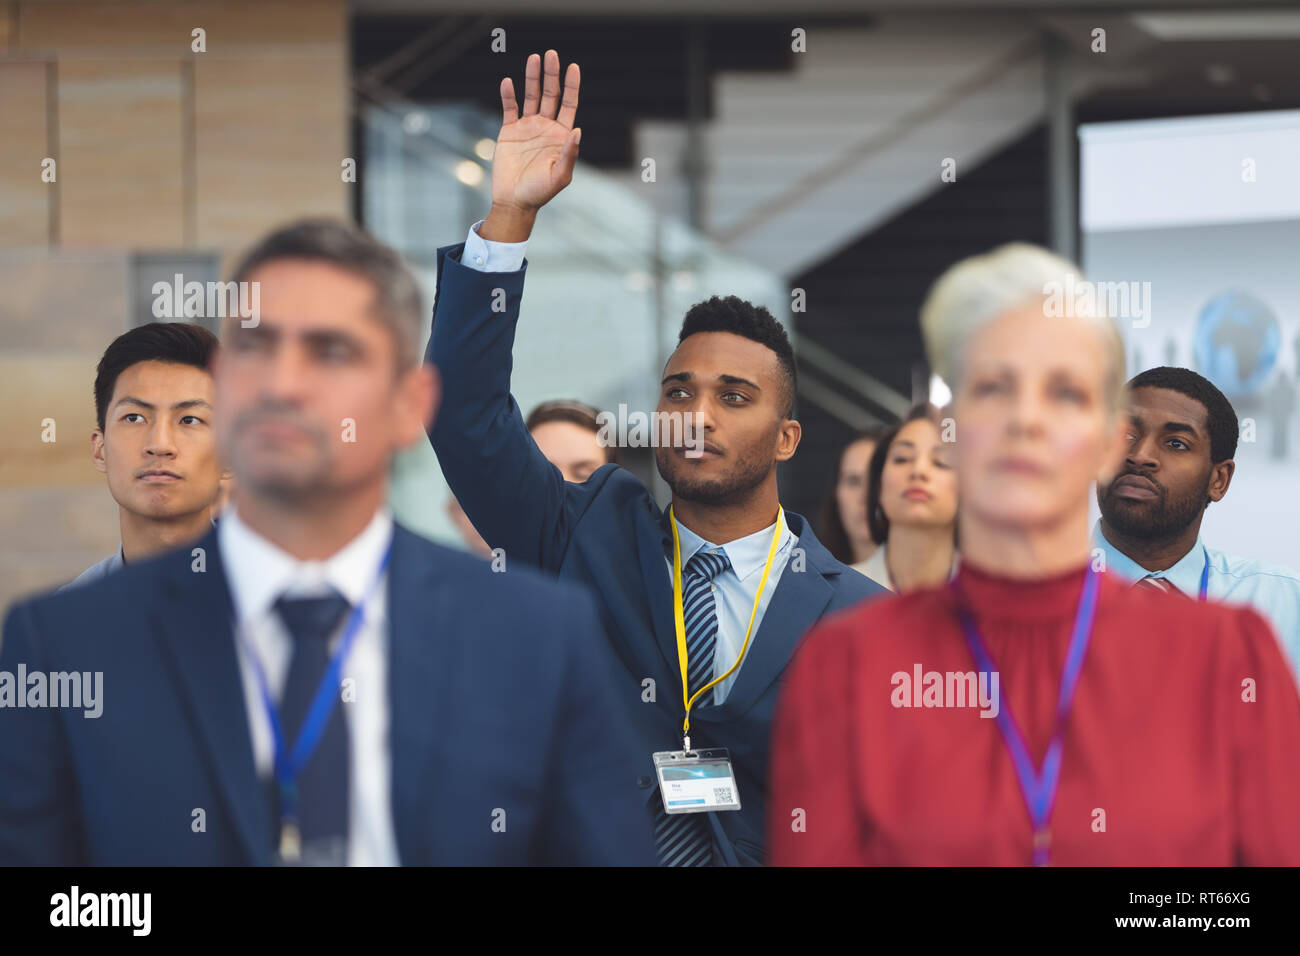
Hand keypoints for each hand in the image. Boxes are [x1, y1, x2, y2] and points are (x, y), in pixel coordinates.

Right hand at [481, 50, 580, 241]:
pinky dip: (508, 95)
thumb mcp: (560, 176)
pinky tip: (509, 82)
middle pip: (550, 95)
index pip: (568, 104)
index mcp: (561, 136)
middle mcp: (546, 127)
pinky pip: (510, 108)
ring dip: (532, 78)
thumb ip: (569, 153)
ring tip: (533, 58)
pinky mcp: (509, 130)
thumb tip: (577, 129)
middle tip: (551, 54)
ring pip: (531, 96)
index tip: (573, 67)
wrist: (514, 202)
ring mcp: (527, 127)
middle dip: (551, 75)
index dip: (571, 86)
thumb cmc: (540, 193)